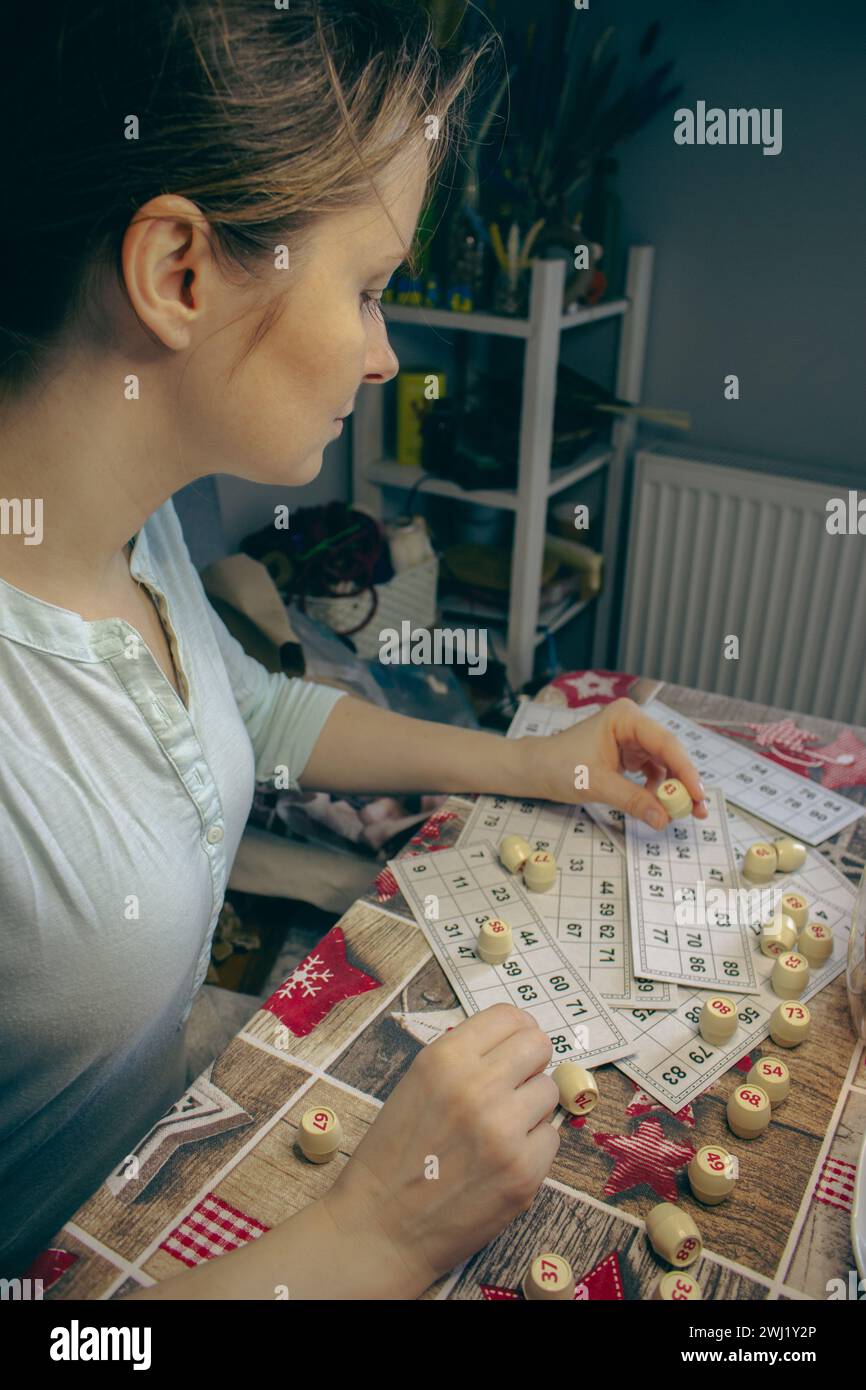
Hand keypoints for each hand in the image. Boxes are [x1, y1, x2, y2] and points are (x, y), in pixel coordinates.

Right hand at [322, 1004, 559, 1296]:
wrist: (381, 1227)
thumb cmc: (394, 1156)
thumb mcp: (416, 1084)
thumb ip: (463, 1060)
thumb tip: (512, 1044)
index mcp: (446, 1059)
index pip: (509, 1017)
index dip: (515, 1032)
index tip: (512, 1048)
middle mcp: (478, 1087)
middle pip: (539, 1045)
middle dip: (530, 1063)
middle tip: (513, 1086)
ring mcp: (505, 1131)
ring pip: (548, 1092)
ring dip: (531, 1107)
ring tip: (500, 1129)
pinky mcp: (524, 1173)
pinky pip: (550, 1138)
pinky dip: (532, 1147)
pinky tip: (501, 1161)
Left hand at [518, 697, 707, 830]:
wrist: (536, 769)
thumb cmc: (559, 767)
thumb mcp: (597, 785)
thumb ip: (633, 800)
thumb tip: (665, 819)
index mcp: (626, 717)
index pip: (665, 744)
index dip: (685, 772)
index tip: (698, 797)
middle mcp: (633, 723)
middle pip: (669, 753)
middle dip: (683, 783)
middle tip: (697, 811)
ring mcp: (632, 738)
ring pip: (664, 764)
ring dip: (672, 788)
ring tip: (680, 812)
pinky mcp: (629, 753)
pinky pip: (652, 771)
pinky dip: (657, 789)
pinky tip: (658, 805)